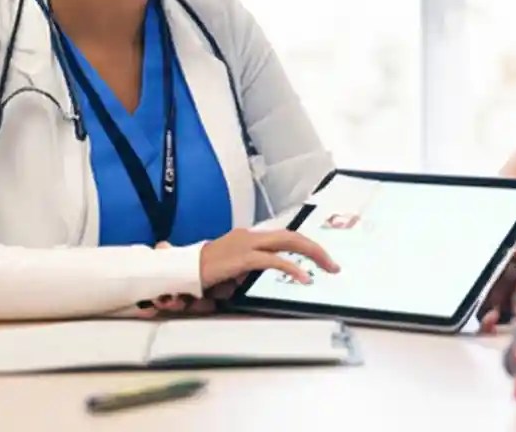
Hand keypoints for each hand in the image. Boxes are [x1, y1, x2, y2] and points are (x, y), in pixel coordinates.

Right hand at [139, 231, 338, 316]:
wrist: (181, 270)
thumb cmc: (205, 273)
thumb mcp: (234, 271)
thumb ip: (251, 270)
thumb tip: (267, 277)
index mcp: (250, 238)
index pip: (285, 238)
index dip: (306, 246)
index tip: (322, 260)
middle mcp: (252, 236)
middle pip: (293, 236)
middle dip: (317, 249)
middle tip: (334, 265)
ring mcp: (248, 244)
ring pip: (289, 242)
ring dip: (313, 255)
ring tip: (328, 268)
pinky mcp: (243, 258)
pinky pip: (274, 261)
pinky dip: (292, 268)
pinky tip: (304, 278)